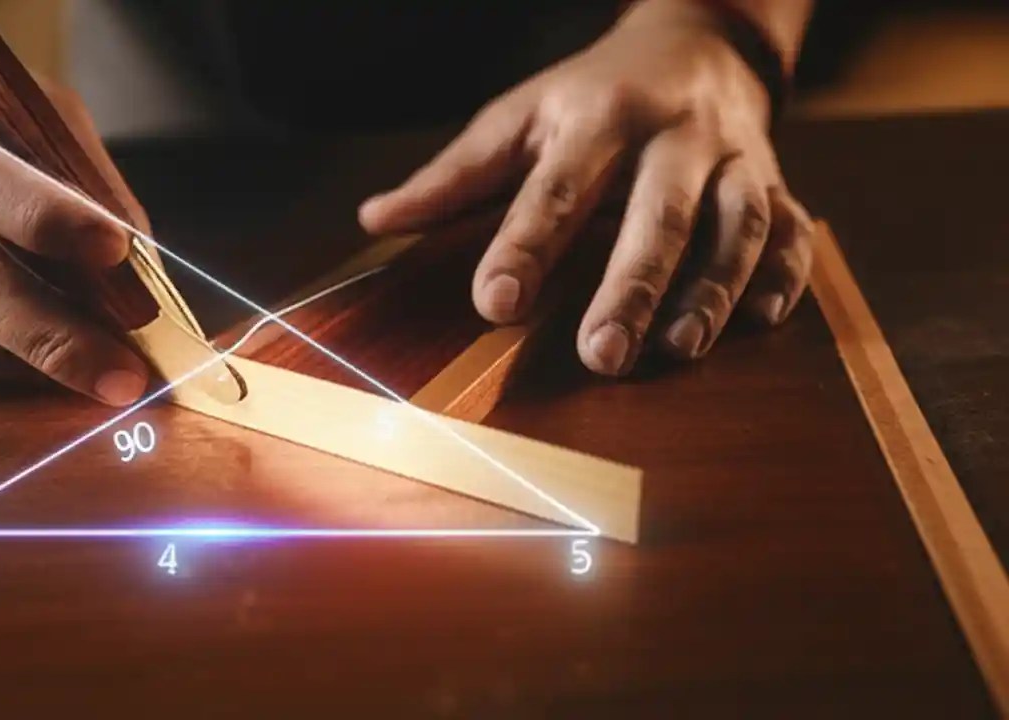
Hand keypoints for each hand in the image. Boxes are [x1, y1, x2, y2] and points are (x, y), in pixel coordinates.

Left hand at [360, 0, 814, 374]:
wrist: (697, 43)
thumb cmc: (591, 95)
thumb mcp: (518, 118)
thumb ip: (454, 175)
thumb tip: (373, 218)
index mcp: (597, 118)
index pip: (556, 188)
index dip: (525, 246)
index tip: (495, 304)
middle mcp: (671, 137)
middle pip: (656, 214)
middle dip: (631, 285)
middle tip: (600, 355)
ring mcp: (733, 159)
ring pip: (735, 224)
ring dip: (711, 290)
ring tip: (678, 349)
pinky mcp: (778, 183)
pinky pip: (793, 231)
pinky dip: (783, 277)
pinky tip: (761, 321)